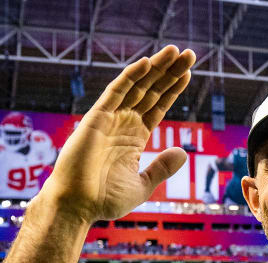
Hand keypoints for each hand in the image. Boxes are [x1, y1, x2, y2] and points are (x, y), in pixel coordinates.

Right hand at [38, 45, 195, 222]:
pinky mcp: (96, 117)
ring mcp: (110, 118)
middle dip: (169, 72)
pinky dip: (131, 76)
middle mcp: (123, 123)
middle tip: (189, 54)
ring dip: (156, 68)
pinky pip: (115, 91)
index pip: (157, 106)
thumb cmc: (103, 199)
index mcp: (134, 137)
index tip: (188, 73)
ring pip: (137, 86)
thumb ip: (161, 168)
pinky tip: (147, 63)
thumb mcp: (142, 185)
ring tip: (176, 51)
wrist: (77, 206)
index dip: (172, 89)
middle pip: (151, 91)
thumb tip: (183, 152)